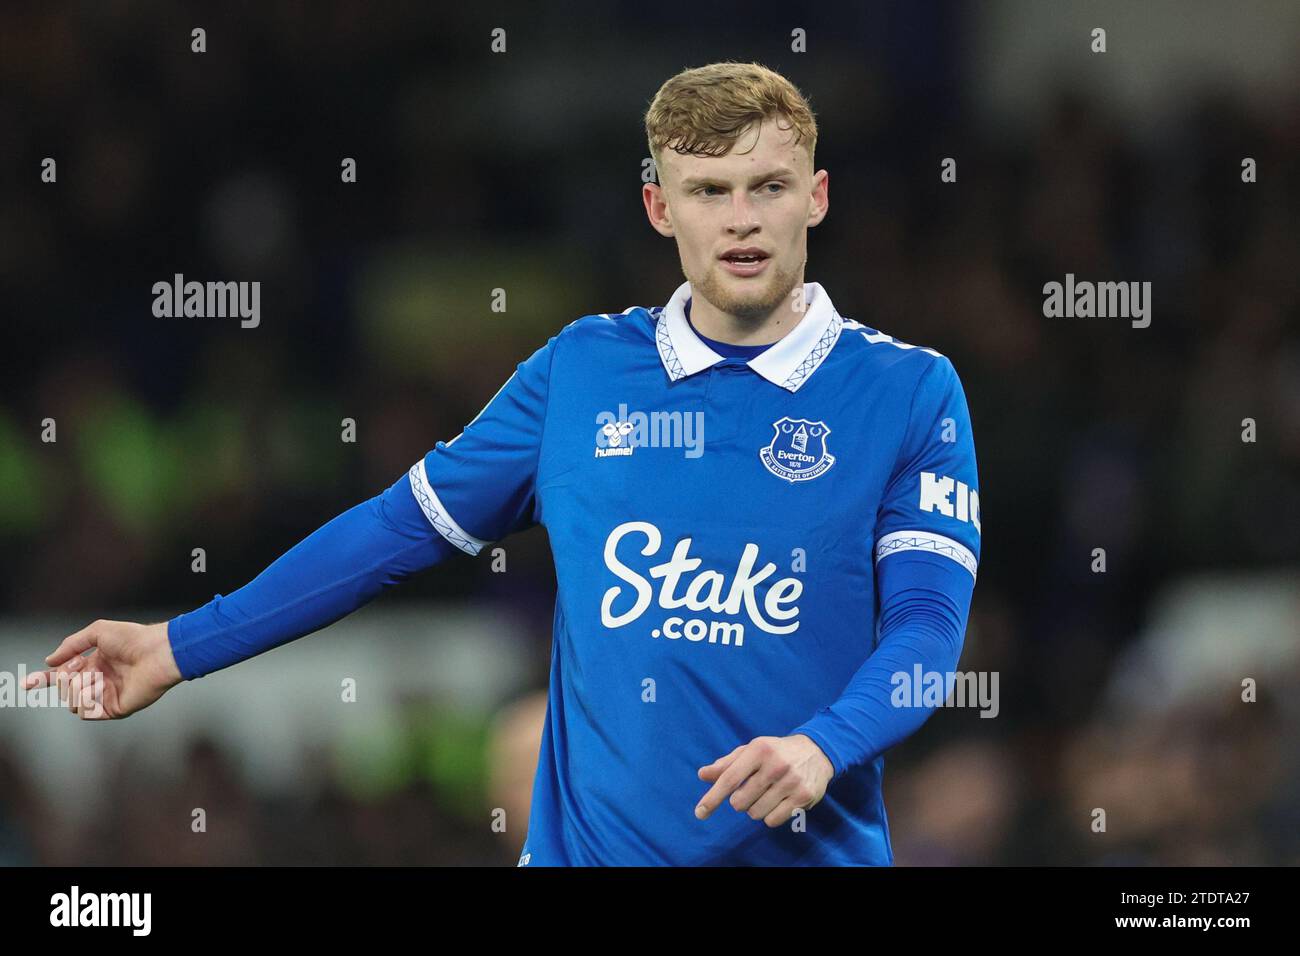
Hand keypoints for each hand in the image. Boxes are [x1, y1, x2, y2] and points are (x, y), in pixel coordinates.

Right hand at [21, 620, 182, 719]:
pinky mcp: (115, 709)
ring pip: (72, 703)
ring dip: (77, 688)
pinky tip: (100, 686)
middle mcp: (99, 682)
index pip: (64, 676)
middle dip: (66, 678)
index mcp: (94, 664)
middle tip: (80, 666)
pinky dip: (86, 699)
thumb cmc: (133, 638)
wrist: (157, 652)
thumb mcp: (97, 632)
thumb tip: (49, 661)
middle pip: (65, 690)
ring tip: (95, 676)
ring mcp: (107, 696)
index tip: (26, 684)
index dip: (43, 680)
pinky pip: (86, 712)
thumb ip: (71, 645)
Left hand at [695, 734, 835, 827]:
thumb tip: (702, 775)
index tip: (700, 813)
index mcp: (759, 749)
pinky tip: (778, 802)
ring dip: (756, 809)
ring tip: (767, 794)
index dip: (713, 798)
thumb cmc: (776, 752)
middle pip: (740, 802)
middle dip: (740, 801)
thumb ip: (727, 764)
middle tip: (751, 790)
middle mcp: (776, 765)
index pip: (730, 778)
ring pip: (756, 813)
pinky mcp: (804, 797)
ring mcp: (791, 782)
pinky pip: (773, 821)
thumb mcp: (751, 751)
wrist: (817, 751)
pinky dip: (770, 816)